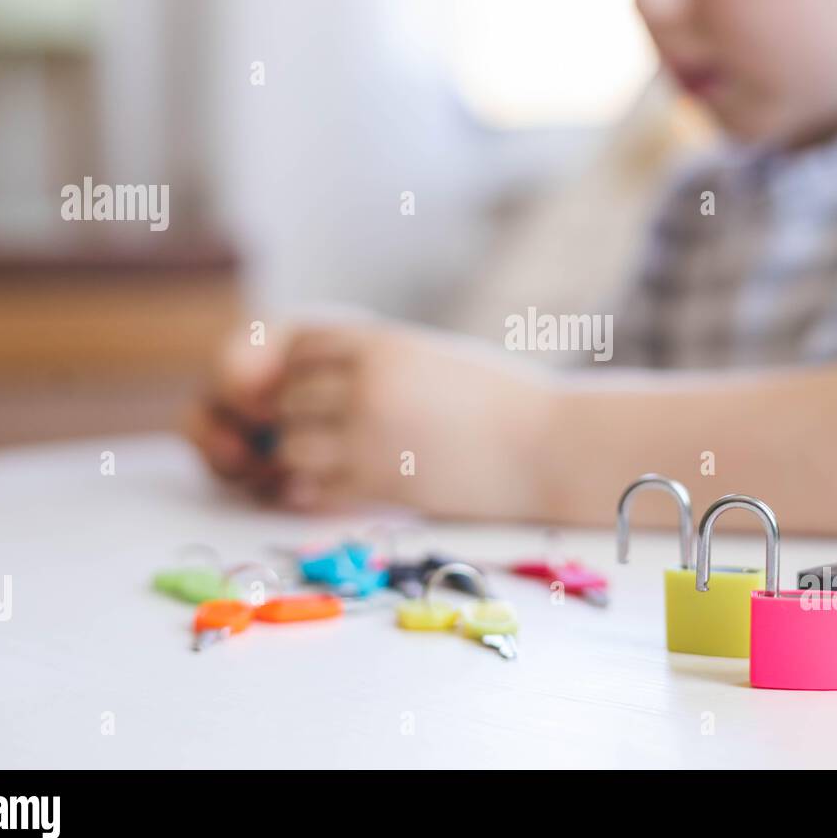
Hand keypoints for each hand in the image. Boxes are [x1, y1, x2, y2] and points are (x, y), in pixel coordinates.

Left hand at [191, 316, 555, 518]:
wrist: (549, 448)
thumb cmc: (503, 403)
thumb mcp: (434, 357)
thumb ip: (379, 361)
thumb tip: (322, 377)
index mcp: (384, 344)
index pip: (300, 345)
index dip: (299, 368)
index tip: (316, 386)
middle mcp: (369, 386)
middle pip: (287, 396)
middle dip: (298, 415)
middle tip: (324, 431)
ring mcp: (370, 438)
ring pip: (291, 446)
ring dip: (302, 457)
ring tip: (333, 462)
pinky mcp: (380, 486)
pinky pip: (313, 490)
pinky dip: (315, 493)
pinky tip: (341, 489)